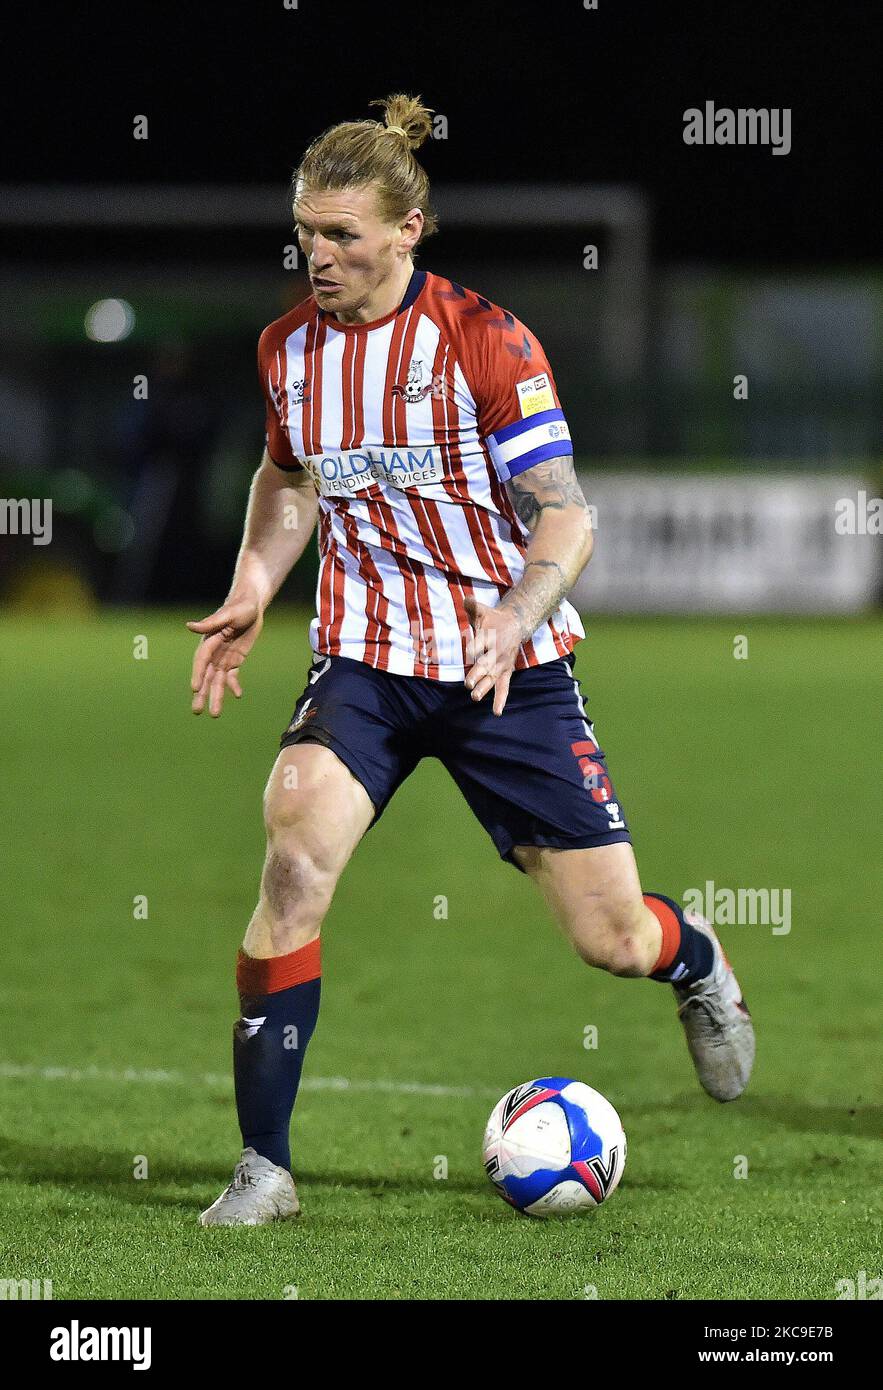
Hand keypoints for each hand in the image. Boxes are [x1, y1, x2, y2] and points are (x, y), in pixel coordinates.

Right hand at [187, 595, 263, 716]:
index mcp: (209, 642)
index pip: (201, 661)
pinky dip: (233, 686)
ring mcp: (224, 658)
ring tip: (214, 714)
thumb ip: (209, 623)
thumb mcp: (227, 614)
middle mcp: (214, 653)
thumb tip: (189, 626)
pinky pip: (232, 677)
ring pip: (218, 681)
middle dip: (202, 693)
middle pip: (206, 676)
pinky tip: (236, 696)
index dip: (198, 674)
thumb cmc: (239, 606)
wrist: (251, 605)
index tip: (194, 689)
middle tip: (196, 711)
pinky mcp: (235, 660)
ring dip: (216, 696)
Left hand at [462, 595, 523, 715]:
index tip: (469, 652)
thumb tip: (466, 599)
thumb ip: (473, 606)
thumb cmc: (494, 619)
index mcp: (490, 635)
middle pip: (486, 664)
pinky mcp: (505, 672)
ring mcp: (502, 664)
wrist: (516, 625)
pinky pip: (504, 688)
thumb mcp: (483, 610)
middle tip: (468, 684)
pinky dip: (501, 700)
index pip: (482, 642)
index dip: (475, 646)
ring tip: (474, 697)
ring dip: (484, 688)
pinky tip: (496, 712)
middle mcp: (497, 652)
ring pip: (493, 678)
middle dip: (478, 674)